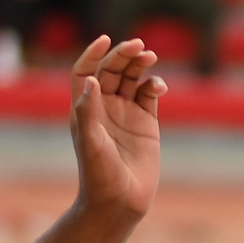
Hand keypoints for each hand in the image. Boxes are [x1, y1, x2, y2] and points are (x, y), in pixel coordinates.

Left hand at [70, 36, 166, 217]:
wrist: (120, 202)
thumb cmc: (98, 174)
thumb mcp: (90, 142)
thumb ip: (89, 111)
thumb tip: (93, 80)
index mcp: (85, 108)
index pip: (85, 72)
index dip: (93, 54)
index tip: (105, 40)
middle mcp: (104, 107)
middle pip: (112, 71)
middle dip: (123, 55)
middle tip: (138, 45)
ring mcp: (126, 113)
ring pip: (133, 78)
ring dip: (140, 64)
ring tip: (149, 56)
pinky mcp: (147, 122)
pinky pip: (150, 94)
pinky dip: (155, 84)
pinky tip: (158, 87)